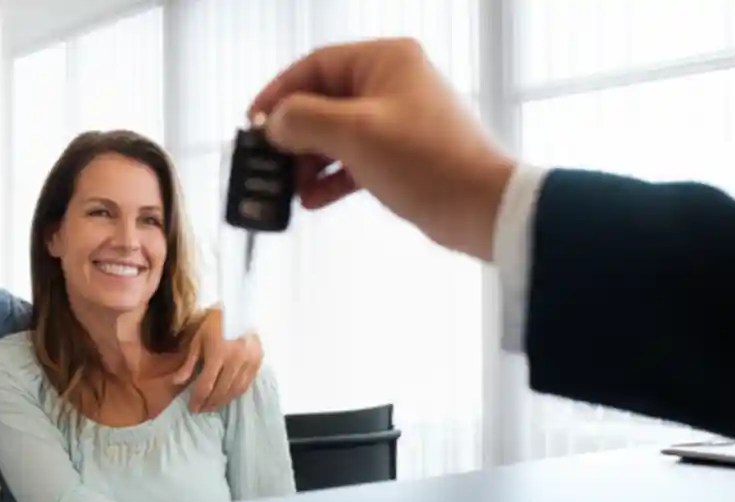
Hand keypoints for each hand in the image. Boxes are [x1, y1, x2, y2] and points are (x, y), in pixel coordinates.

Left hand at [173, 308, 263, 412]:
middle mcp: (235, 360)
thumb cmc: (214, 322)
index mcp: (218, 354)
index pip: (206, 385)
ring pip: (235, 391)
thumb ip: (189, 363)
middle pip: (221, 391)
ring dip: (223, 401)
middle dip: (210, 403)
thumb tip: (177, 382)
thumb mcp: (197, 339)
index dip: (198, 399)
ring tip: (213, 406)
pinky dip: (236, 393)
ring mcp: (249, 362)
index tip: (193, 408)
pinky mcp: (258, 361)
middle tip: (201, 410)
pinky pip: (246, 384)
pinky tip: (227, 396)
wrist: (240, 308)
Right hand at [249, 37, 515, 259]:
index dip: (278, 93)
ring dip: (309, 160)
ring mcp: (399, 119)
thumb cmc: (424, 161)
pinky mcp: (404, 154)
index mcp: (385, 60)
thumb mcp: (354, 134)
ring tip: (288, 188)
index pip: (315, 66)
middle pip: (324, 100)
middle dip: (294, 135)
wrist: (481, 207)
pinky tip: (311, 200)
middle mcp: (393, 82)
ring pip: (338, 132)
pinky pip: (356, 158)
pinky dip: (332, 177)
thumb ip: (304, 121)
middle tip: (267, 164)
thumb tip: (273, 124)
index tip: (252, 124)